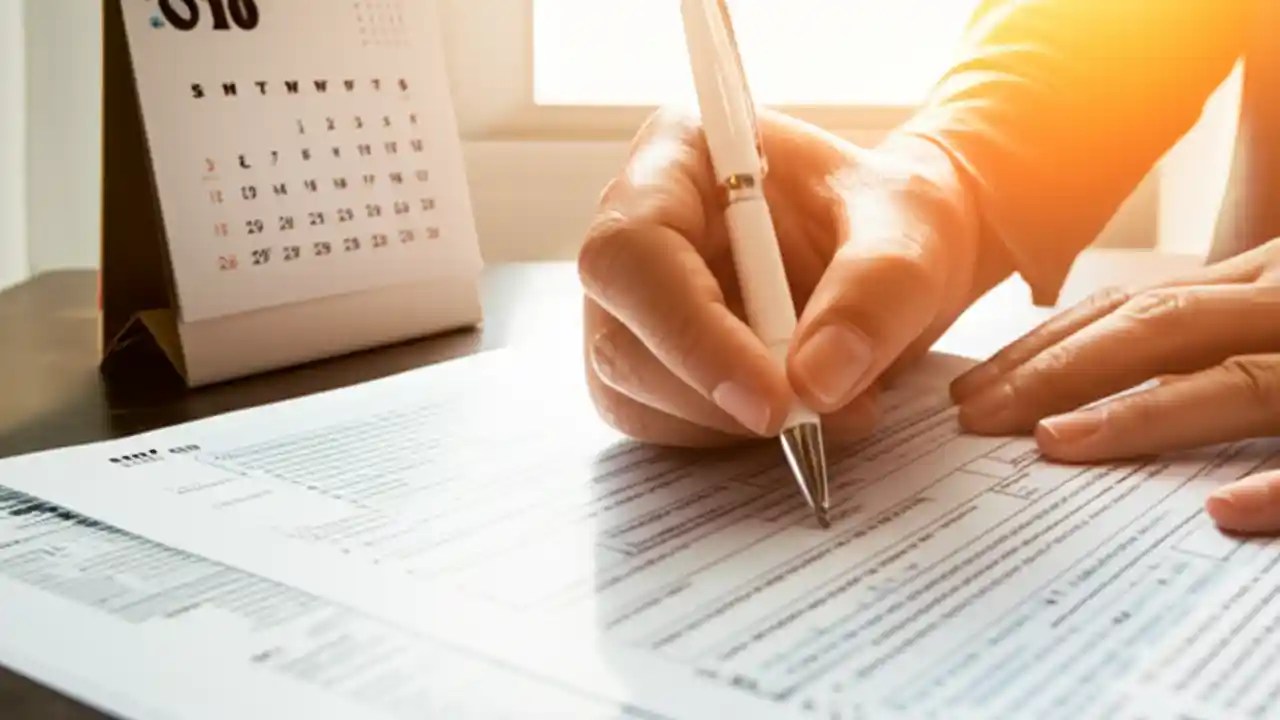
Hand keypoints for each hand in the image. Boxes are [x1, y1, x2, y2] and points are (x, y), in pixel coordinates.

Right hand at [578, 108, 990, 447]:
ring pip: (629, 390)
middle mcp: (634, 229)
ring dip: (725, 422)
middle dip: (711, 393)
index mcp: (678, 158)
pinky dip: (726, 436)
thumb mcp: (914, 234)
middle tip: (808, 420)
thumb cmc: (892, 221)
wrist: (900, 261)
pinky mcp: (648, 362)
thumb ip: (875, 291)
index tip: (773, 395)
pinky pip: (657, 422)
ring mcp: (633, 303)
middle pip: (617, 334)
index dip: (689, 330)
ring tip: (826, 407)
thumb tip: (815, 378)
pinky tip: (790, 408)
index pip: (632, 250)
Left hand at [951, 240, 1279, 532]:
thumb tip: (1118, 372)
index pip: (1138, 310)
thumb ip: (1211, 331)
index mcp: (1264, 288)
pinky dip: (1275, 486)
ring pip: (1240, 384)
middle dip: (1059, 372)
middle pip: (1165, 331)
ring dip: (1141, 414)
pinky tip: (1221, 510)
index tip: (976, 389)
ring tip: (1050, 442)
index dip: (1052, 345)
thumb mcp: (1273, 312)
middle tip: (976, 418)